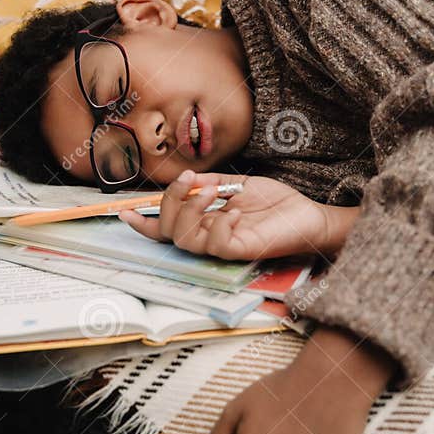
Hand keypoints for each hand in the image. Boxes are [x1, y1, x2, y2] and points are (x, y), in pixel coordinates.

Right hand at [119, 170, 358, 260]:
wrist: (308, 215)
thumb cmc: (276, 203)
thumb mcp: (237, 185)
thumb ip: (210, 182)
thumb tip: (186, 179)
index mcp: (205, 222)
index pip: (167, 228)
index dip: (144, 223)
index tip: (125, 211)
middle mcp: (209, 238)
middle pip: (170, 231)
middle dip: (172, 202)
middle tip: (193, 181)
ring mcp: (223, 249)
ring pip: (186, 239)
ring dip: (193, 209)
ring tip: (216, 191)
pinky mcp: (240, 254)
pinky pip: (215, 245)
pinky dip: (220, 224)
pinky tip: (235, 212)